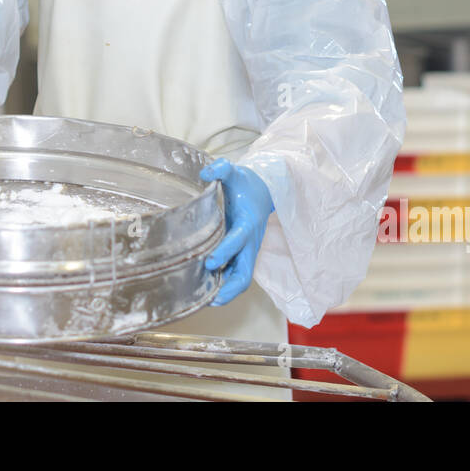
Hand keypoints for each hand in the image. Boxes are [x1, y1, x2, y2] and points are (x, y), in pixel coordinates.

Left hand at [199, 158, 272, 306]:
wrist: (264, 190)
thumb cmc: (245, 184)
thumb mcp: (235, 172)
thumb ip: (222, 169)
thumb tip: (207, 173)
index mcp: (248, 223)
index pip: (238, 241)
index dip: (225, 253)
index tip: (209, 262)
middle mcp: (250, 242)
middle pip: (245, 272)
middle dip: (229, 288)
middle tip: (209, 298)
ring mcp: (247, 251)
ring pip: (242, 278)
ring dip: (226, 292)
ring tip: (205, 301)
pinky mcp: (243, 254)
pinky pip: (237, 274)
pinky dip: (225, 286)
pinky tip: (207, 292)